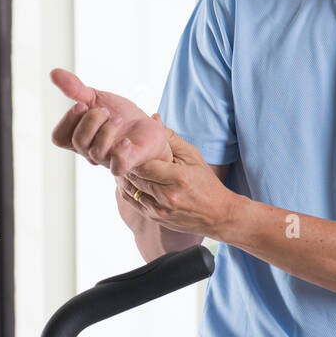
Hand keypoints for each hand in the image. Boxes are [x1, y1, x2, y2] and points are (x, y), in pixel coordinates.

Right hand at [49, 67, 172, 175]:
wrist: (148, 127)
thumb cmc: (120, 115)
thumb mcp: (97, 98)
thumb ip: (75, 89)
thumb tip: (54, 73)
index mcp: (79, 137)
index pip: (59, 137)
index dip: (68, 120)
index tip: (82, 104)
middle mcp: (90, 151)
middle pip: (78, 141)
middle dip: (91, 120)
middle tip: (105, 111)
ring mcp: (108, 159)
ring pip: (96, 151)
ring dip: (107, 130)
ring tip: (119, 120)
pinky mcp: (127, 163)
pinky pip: (117, 167)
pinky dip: (120, 153)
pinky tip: (126, 141)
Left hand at [118, 126, 242, 239]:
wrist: (217, 215)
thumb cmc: (206, 182)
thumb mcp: (193, 156)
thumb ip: (171, 138)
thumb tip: (153, 119)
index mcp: (178, 177)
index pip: (143, 164)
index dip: (132, 153)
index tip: (126, 144)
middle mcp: (167, 195)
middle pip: (134, 176)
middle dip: (124, 163)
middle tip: (118, 151)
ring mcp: (160, 209)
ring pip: (128, 189)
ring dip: (123, 176)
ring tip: (121, 163)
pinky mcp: (155, 217)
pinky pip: (131, 201)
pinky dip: (126, 189)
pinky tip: (127, 179)